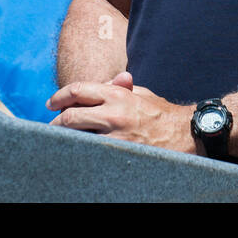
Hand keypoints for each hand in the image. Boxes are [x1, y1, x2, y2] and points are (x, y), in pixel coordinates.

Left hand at [46, 71, 200, 154]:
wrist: (186, 133)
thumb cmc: (162, 113)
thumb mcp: (141, 94)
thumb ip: (119, 88)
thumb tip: (101, 84)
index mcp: (118, 94)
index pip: (78, 90)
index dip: (60, 96)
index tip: (51, 103)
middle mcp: (113, 113)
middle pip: (70, 116)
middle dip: (56, 122)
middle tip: (51, 126)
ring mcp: (115, 136)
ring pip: (77, 137)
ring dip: (66, 138)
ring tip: (61, 140)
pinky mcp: (119, 153)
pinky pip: (91, 151)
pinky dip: (82, 150)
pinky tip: (78, 152)